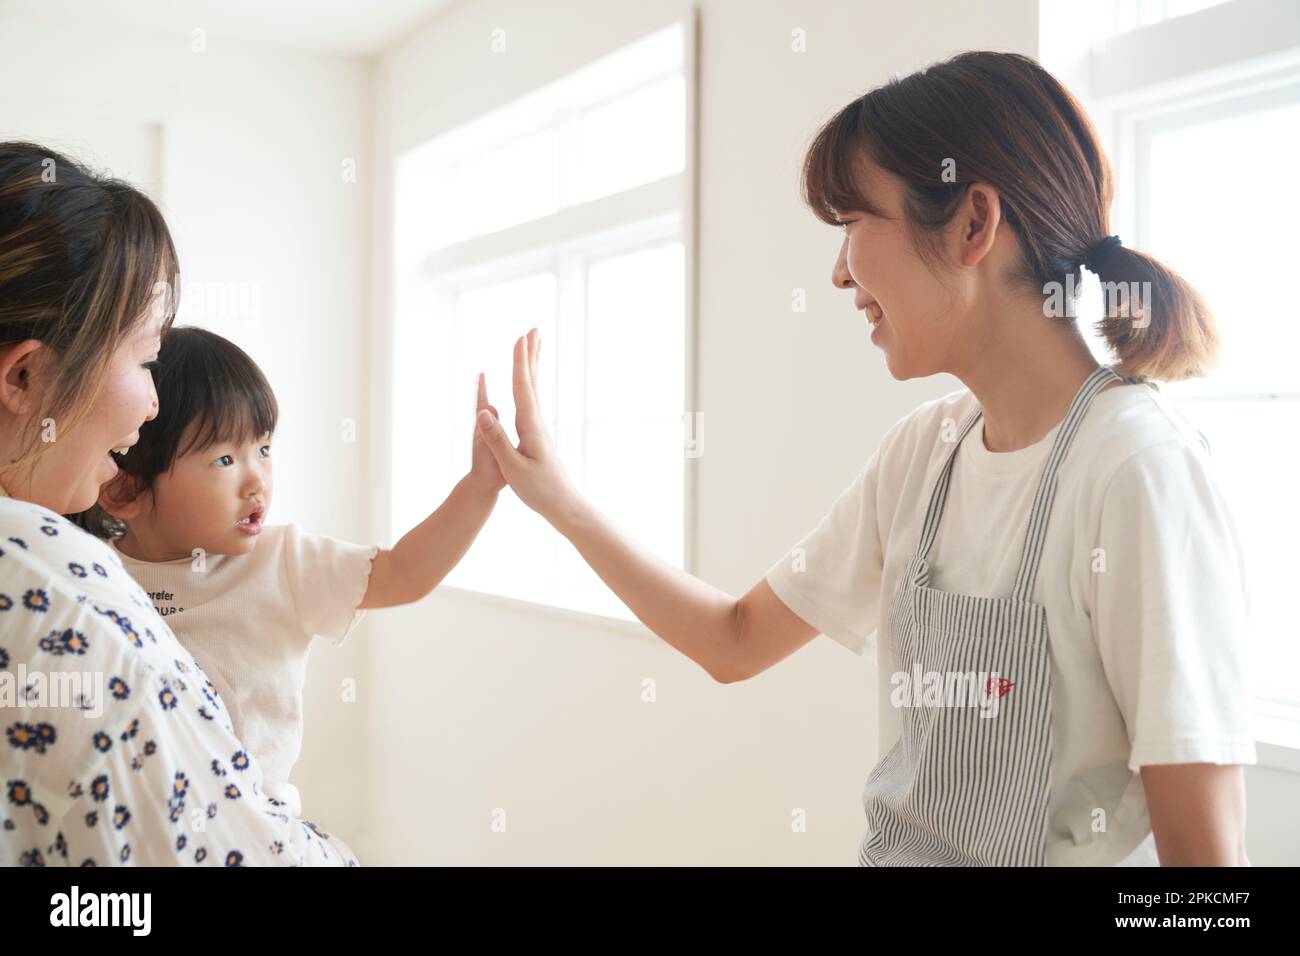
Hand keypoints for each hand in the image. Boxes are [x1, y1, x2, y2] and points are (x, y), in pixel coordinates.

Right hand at [475, 328, 582, 525]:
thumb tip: (484, 412)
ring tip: (532, 347)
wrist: (563, 505)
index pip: (524, 387)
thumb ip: (498, 440)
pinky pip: (531, 402)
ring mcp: (538, 428)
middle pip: (532, 381)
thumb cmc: (539, 491)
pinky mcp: (537, 436)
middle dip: (530, 354)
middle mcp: (537, 422)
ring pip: (533, 389)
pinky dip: (528, 386)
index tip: (521, 337)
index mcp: (531, 426)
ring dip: (531, 366)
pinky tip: (527, 386)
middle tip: (533, 329)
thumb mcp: (514, 468)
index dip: (520, 361)